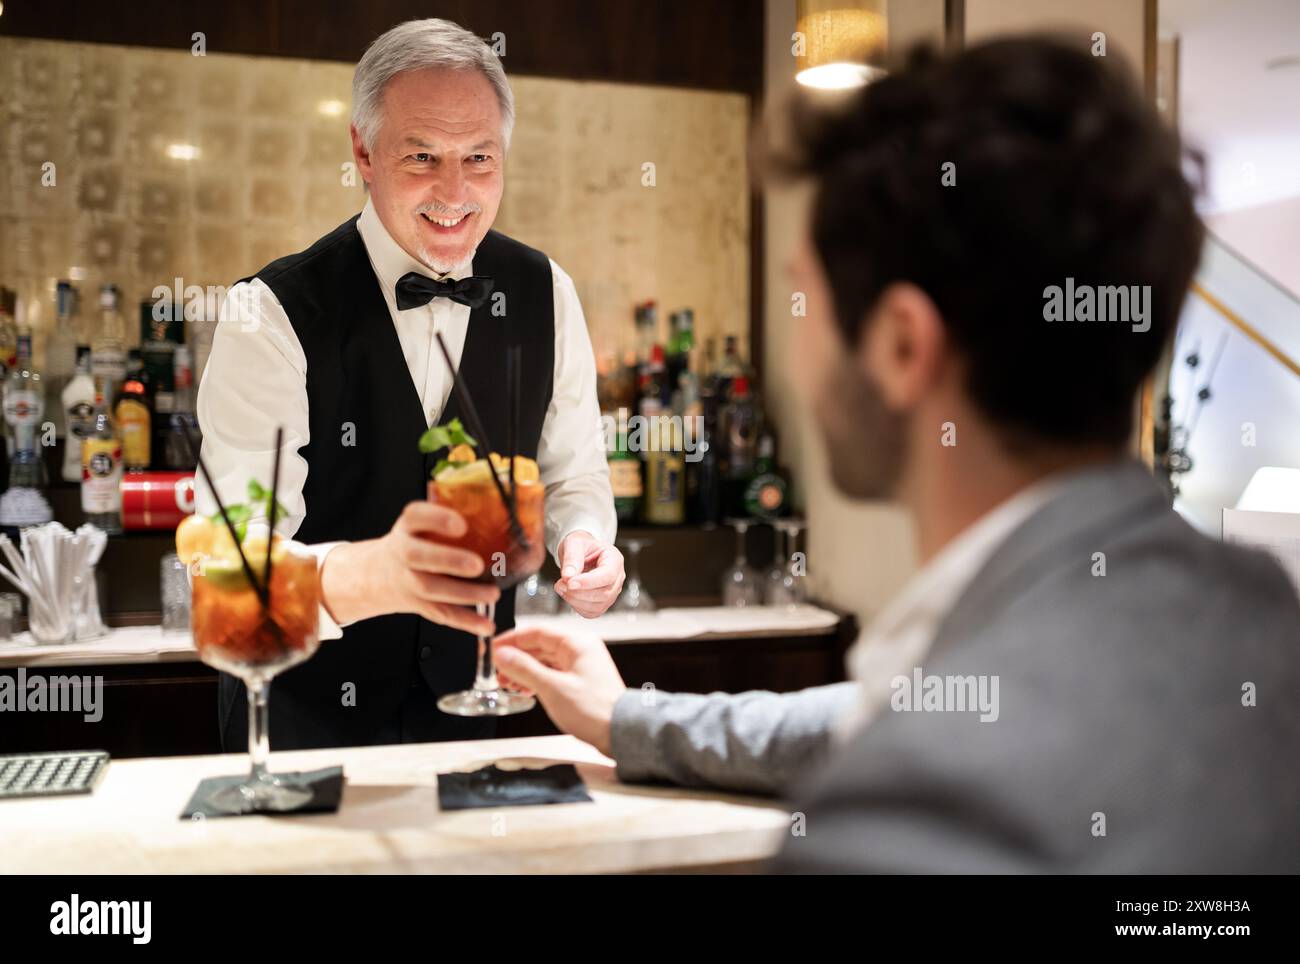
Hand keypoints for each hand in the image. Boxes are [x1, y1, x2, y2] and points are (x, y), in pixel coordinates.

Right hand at [321, 501, 497, 634]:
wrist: (377, 574)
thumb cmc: (413, 543)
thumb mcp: (419, 524)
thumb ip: (447, 513)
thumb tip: (497, 498)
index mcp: (406, 528)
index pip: (415, 516)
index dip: (437, 518)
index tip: (461, 523)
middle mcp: (403, 553)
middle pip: (418, 556)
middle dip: (448, 560)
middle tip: (477, 564)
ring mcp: (408, 581)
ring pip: (431, 589)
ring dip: (464, 594)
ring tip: (492, 594)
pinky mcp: (418, 604)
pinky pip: (441, 614)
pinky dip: (465, 622)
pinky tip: (486, 626)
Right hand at [493, 627, 624, 755]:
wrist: (620, 733)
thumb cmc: (595, 710)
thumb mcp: (552, 688)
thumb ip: (524, 669)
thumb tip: (502, 655)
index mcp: (577, 643)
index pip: (537, 632)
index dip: (511, 639)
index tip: (492, 648)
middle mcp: (580, 651)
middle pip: (540, 646)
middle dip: (516, 658)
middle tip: (497, 671)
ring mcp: (581, 667)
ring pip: (545, 661)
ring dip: (524, 671)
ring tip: (507, 683)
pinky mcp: (581, 682)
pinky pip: (553, 674)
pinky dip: (536, 680)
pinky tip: (525, 689)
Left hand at [554, 530, 623, 617]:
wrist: (580, 553)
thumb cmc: (580, 546)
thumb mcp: (573, 543)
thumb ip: (571, 558)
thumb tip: (568, 576)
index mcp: (614, 559)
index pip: (608, 575)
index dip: (589, 582)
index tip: (570, 582)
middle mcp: (617, 577)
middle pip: (605, 593)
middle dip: (579, 592)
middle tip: (560, 583)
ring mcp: (612, 592)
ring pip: (598, 606)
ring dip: (576, 600)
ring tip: (561, 587)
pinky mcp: (602, 603)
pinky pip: (592, 612)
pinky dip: (577, 607)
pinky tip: (568, 594)